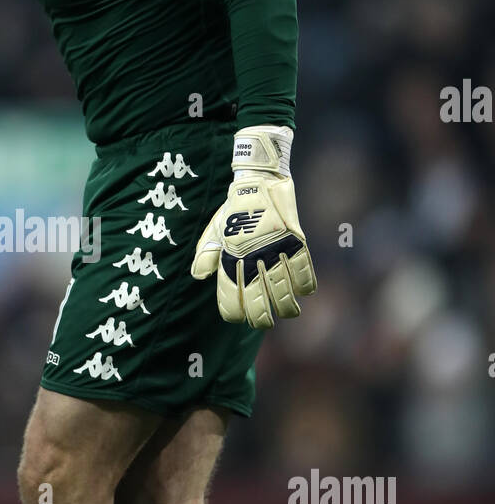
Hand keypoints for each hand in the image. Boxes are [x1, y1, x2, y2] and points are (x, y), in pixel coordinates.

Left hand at [191, 125, 316, 327]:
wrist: (258, 180)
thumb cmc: (234, 209)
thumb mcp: (214, 229)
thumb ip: (206, 254)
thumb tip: (197, 276)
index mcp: (230, 255)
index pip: (231, 294)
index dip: (233, 312)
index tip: (238, 318)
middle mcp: (252, 256)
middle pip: (258, 298)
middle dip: (261, 317)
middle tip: (264, 323)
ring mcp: (275, 249)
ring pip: (284, 289)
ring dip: (287, 306)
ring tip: (289, 313)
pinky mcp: (294, 240)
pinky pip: (303, 268)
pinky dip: (306, 283)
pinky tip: (305, 292)